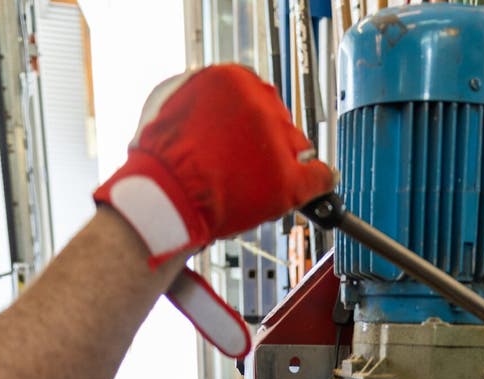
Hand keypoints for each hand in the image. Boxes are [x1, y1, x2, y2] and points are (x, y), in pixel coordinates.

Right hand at [93, 64, 333, 266]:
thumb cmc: (161, 157)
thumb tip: (216, 109)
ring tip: (260, 184)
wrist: (163, 195)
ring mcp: (278, 142)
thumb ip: (204, 100)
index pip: (258, 99)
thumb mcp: (174, 104)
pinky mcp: (288, 181)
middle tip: (248, 166)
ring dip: (283, 164)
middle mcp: (261, 103)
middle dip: (266, 144)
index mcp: (234, 80)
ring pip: (296, 149)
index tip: (248, 137)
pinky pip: (318, 177)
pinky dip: (321, 180)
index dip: (252, 124)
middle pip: (278, 123)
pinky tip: (322, 185)